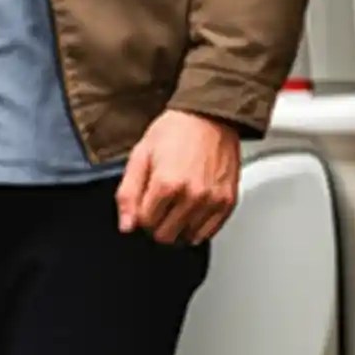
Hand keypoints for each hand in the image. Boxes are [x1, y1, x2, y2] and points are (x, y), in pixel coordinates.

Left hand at [116, 110, 240, 245]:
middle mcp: (192, 195)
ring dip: (177, 227)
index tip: (144, 202)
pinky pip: (208, 233)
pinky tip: (191, 210)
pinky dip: (196, 228)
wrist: (209, 116)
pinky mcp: (228, 202)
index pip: (144, 224)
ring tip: (176, 203)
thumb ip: (128, 194)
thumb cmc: (174, 132)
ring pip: (186, 238)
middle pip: (165, 235)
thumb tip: (126, 225)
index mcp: (167, 184)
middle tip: (159, 205)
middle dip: (157, 224)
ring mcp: (212, 200)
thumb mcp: (140, 157)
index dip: (140, 215)